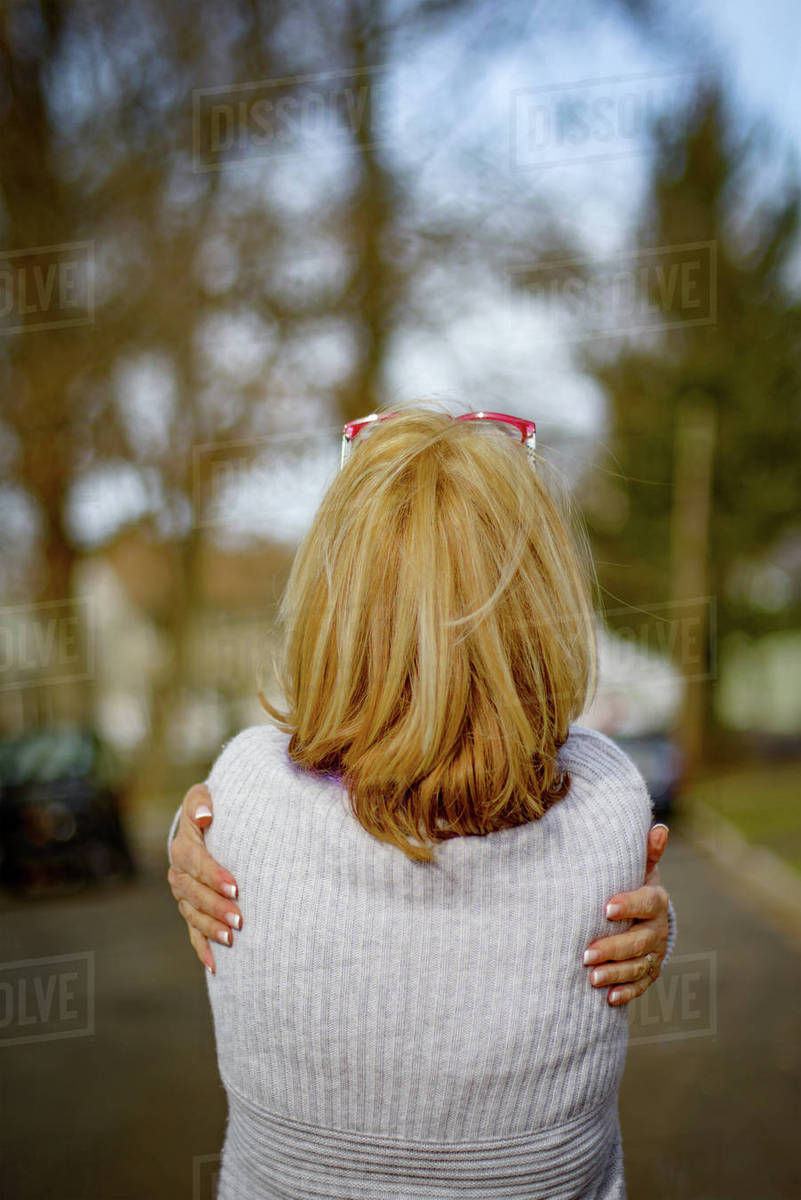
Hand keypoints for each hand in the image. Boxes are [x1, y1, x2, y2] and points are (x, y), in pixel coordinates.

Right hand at [166, 784, 240, 973]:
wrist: (203, 823)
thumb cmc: (210, 808)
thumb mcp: (203, 796)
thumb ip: (202, 802)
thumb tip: (205, 816)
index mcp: (183, 847)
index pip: (197, 863)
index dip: (214, 876)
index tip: (236, 887)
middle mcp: (179, 873)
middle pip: (195, 894)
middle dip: (216, 907)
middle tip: (240, 919)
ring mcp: (183, 894)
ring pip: (193, 915)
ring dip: (211, 929)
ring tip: (231, 940)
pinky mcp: (190, 908)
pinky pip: (193, 931)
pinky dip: (203, 948)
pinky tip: (215, 965)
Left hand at [583, 824, 669, 1006]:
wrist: (647, 917)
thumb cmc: (634, 886)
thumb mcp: (640, 868)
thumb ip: (646, 852)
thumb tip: (660, 828)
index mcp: (656, 901)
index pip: (647, 903)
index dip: (629, 905)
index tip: (605, 908)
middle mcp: (658, 930)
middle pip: (640, 942)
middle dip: (614, 949)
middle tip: (587, 954)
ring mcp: (655, 953)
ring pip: (638, 966)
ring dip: (616, 974)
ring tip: (591, 979)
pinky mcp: (649, 972)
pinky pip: (640, 986)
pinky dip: (626, 993)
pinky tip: (608, 998)